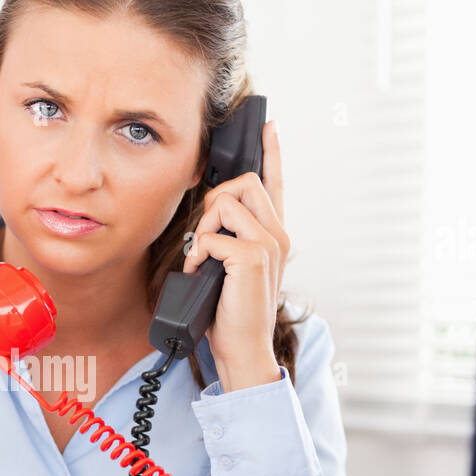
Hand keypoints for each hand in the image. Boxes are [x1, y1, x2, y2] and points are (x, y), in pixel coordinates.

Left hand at [183, 120, 289, 391]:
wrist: (244, 349)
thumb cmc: (232, 314)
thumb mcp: (231, 269)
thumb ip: (228, 240)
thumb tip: (209, 218)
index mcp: (274, 235)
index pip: (276, 184)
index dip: (272, 152)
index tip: (269, 126)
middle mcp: (278, 235)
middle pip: (244, 182)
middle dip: (215, 200)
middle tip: (205, 236)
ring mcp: (269, 245)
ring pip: (227, 203)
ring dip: (204, 229)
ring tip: (202, 259)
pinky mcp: (253, 258)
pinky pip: (213, 236)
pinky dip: (197, 254)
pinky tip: (200, 273)